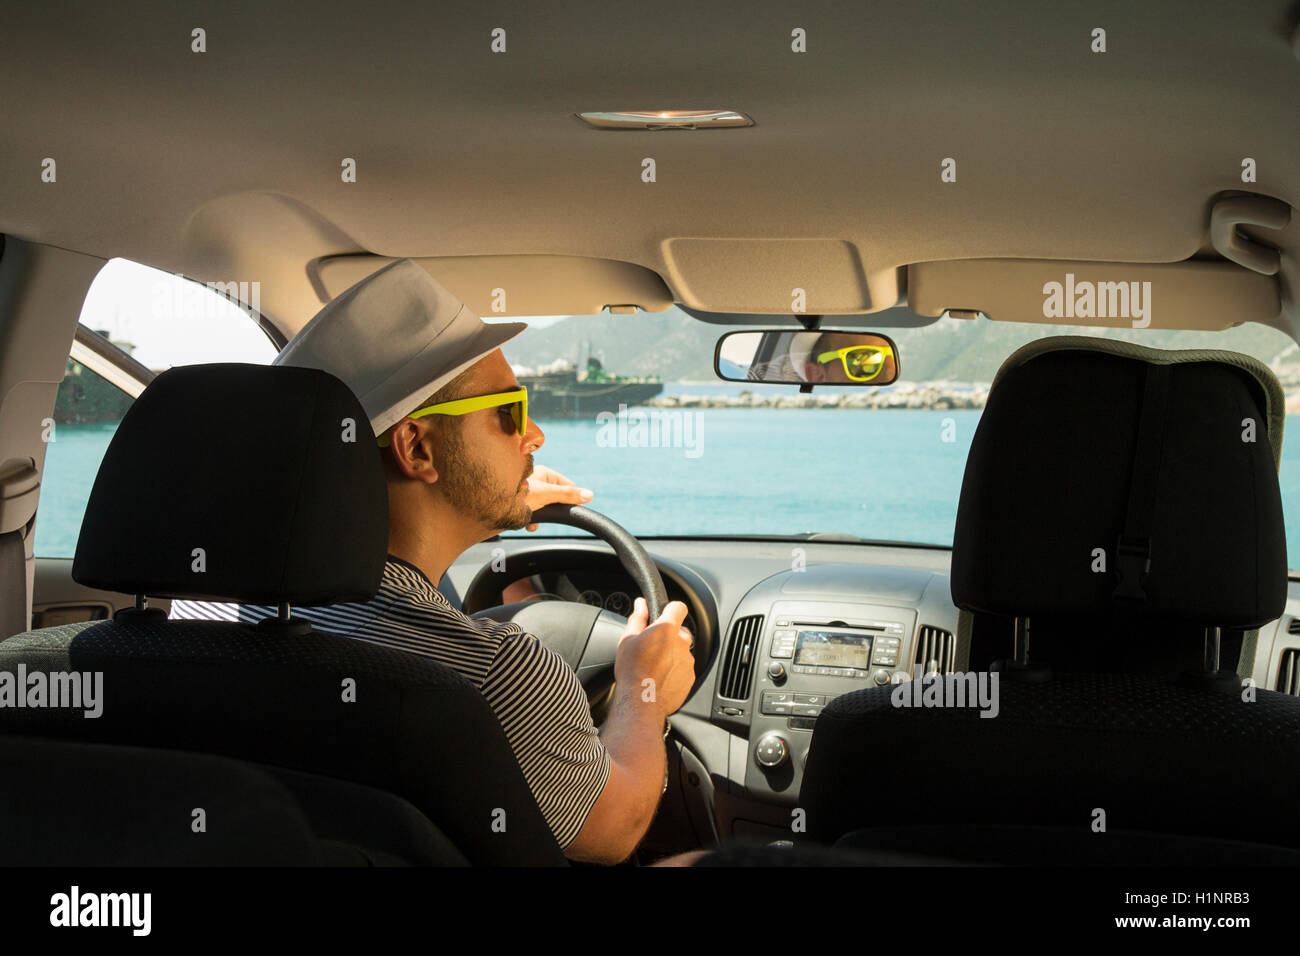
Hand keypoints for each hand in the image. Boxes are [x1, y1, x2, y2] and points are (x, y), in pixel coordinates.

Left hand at [523, 465, 592, 530]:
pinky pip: (536, 515)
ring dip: (542, 516)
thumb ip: (567, 494)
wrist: (493, 508)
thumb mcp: (546, 494)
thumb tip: (589, 495)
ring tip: (533, 516)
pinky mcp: (524, 506)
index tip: (564, 507)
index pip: (568, 485)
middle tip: (545, 511)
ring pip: (547, 509)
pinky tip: (528, 522)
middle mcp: (538, 482)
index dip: (569, 498)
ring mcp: (531, 494)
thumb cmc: (516, 494)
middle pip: (558, 499)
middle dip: (552, 510)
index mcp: (545, 473)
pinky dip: (533, 521)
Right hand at [614, 597, 694, 718]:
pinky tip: (660, 677)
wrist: (642, 702)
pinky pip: (684, 667)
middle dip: (669, 636)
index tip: (664, 615)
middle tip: (653, 647)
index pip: (678, 607)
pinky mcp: (690, 677)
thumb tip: (641, 604)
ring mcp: (688, 660)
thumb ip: (638, 618)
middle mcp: (682, 643)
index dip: (671, 610)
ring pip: (682, 651)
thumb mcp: (628, 640)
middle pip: (680, 631)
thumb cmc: (632, 671)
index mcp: (666, 629)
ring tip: (654, 666)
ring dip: (672, 654)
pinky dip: (675, 670)